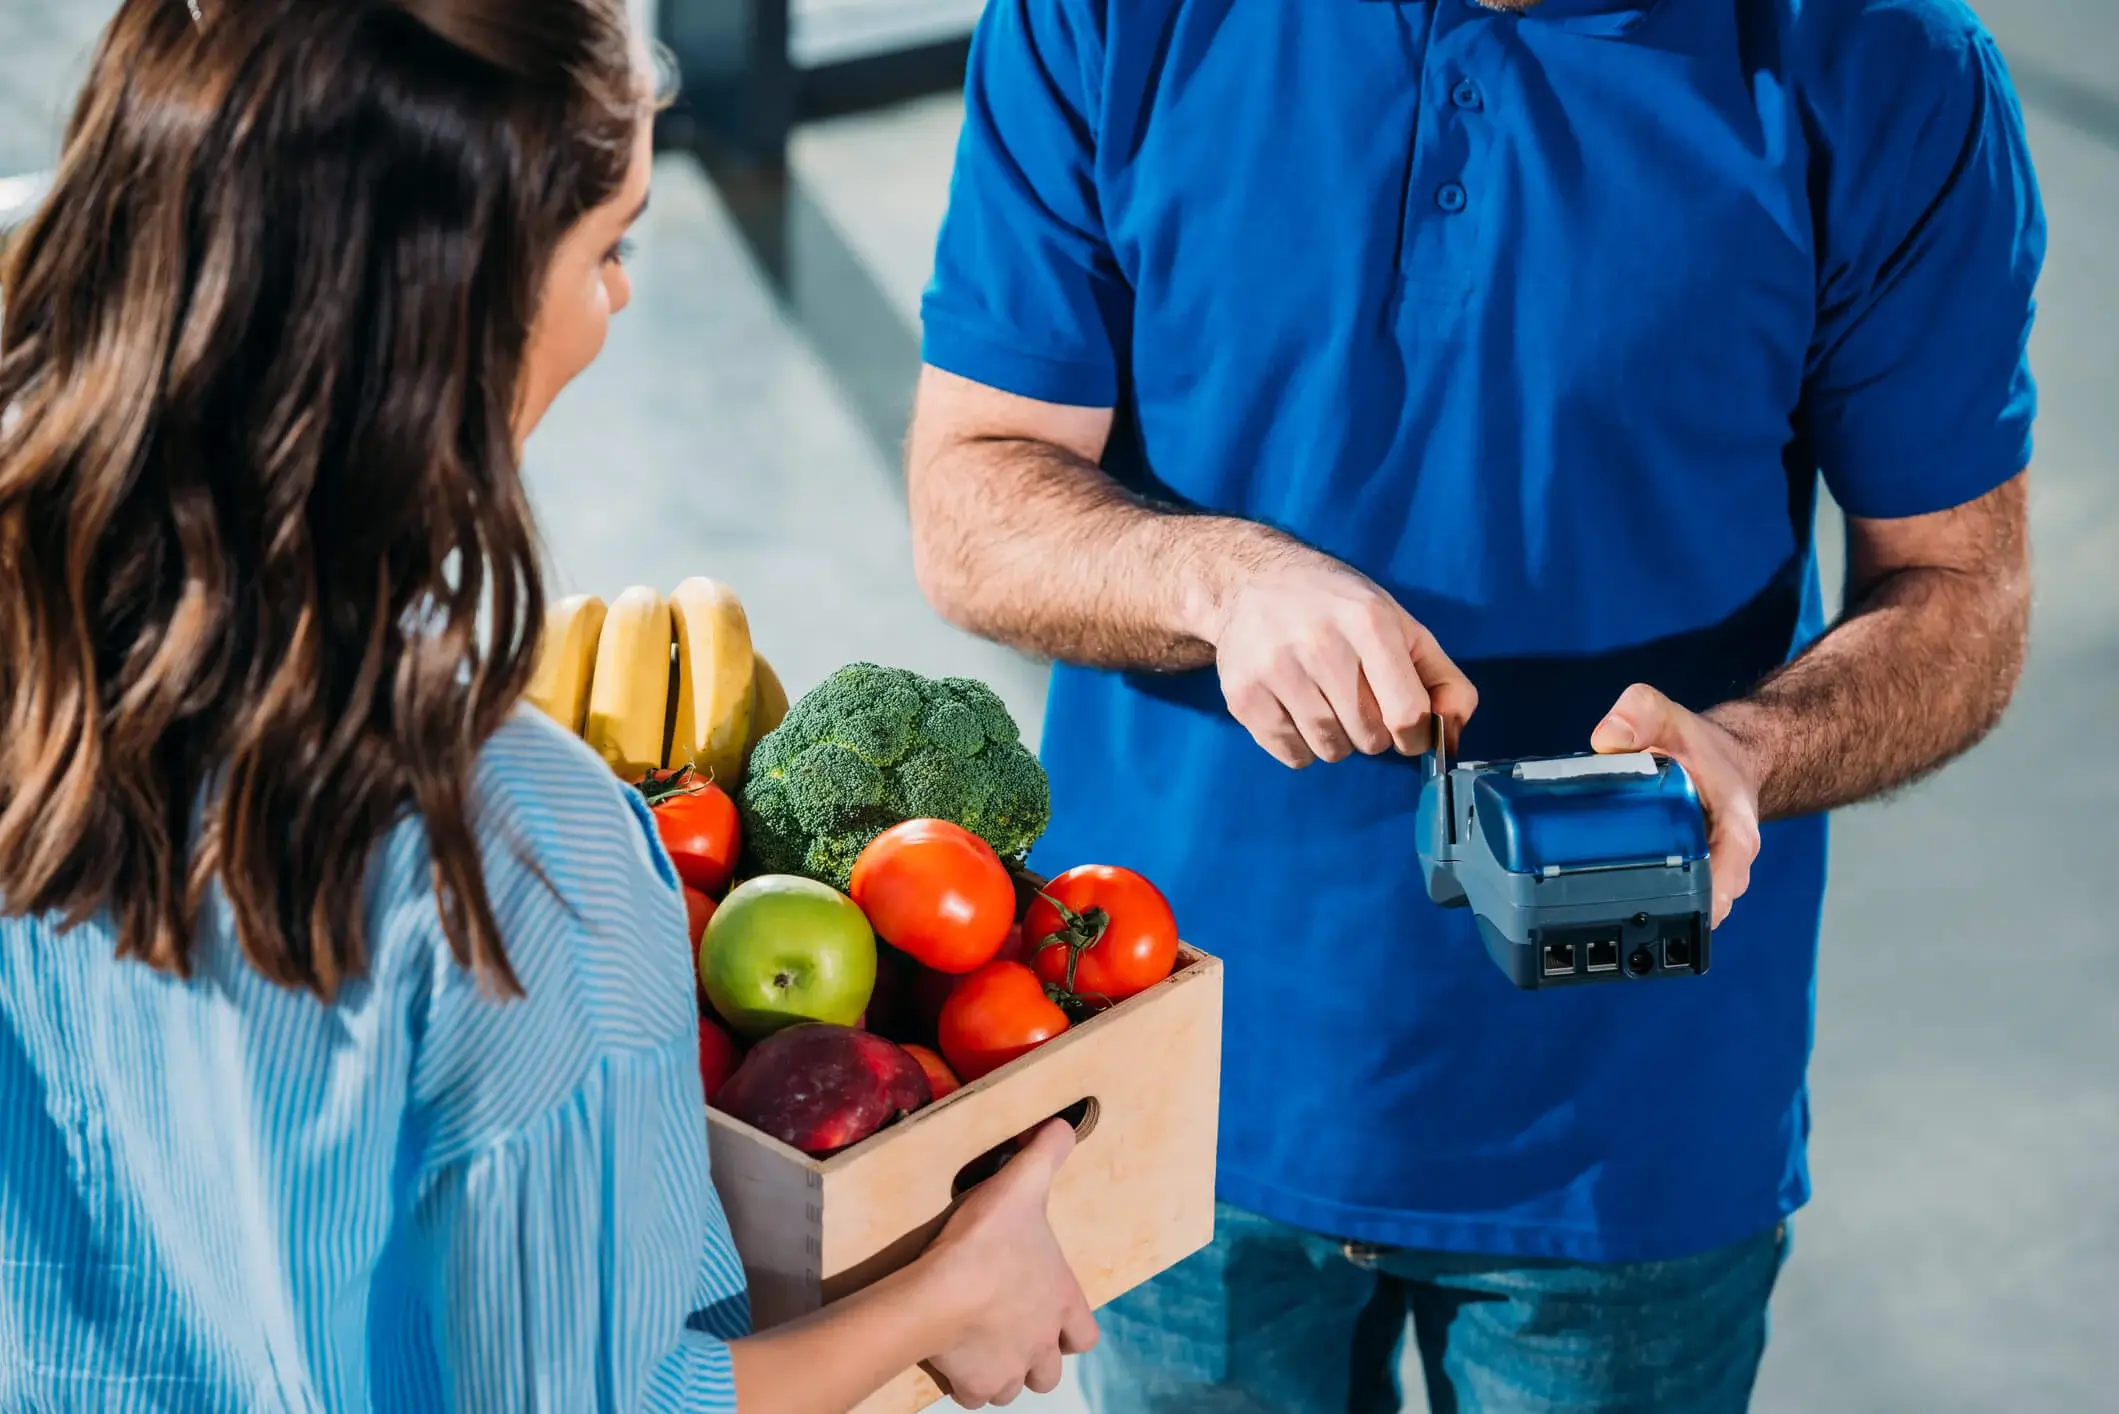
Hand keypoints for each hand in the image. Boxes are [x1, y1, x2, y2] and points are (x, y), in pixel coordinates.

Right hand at [920, 1120, 1097, 1407]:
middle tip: (1009, 1334)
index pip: (1085, 1337)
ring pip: (1013, 1387)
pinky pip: (974, 1395)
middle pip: (1049, 1373)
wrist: (942, 1292)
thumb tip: (1066, 1124)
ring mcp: (1010, 1371)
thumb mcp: (1021, 1186)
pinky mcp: (975, 1385)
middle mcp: (1043, 1346)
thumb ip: (1045, 1155)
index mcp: (1062, 1304)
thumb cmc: (986, 1241)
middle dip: (1034, 1359)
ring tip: (978, 1343)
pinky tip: (951, 1356)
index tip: (1051, 1318)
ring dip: (1001, 1371)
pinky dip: (966, 1381)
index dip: (1070, 1330)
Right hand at [1205, 548, 1476, 768]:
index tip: (1406, 726)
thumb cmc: (1339, 608)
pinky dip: (1302, 746)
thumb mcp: (1401, 627)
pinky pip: (1292, 755)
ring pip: (1330, 750)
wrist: (1253, 582)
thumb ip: (1444, 681)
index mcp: (1369, 622)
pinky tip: (1296, 709)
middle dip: (1373, 732)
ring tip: (1325, 701)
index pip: (1407, 714)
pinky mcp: (1243, 694)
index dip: (1415, 734)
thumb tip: (1452, 735)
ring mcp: (1276, 669)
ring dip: (1337, 739)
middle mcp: (1321, 643)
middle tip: (1358, 699)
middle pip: (1369, 738)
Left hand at [1591, 685, 1764, 926]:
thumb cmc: (1700, 747)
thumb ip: (1642, 714)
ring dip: (1649, 910)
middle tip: (1615, 910)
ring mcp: (1706, 875)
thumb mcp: (1672, 719)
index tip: (1682, 913)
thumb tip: (1605, 739)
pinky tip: (1603, 903)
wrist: (1722, 760)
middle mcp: (1725, 863)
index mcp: (1735, 832)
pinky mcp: (1684, 878)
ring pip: (1679, 907)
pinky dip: (1640, 900)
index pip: (1728, 876)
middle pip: (1700, 903)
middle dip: (1664, 910)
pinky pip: (1665, 898)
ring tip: (1604, 912)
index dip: (1705, 898)